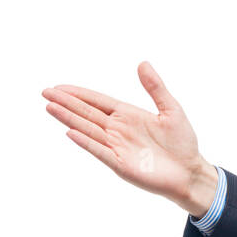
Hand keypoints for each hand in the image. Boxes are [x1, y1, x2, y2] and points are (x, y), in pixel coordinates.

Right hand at [42, 61, 218, 215]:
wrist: (190, 172)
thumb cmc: (182, 142)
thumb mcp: (171, 110)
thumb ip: (156, 88)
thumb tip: (143, 63)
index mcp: (127, 115)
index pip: (97, 101)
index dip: (78, 94)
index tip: (59, 87)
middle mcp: (118, 130)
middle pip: (87, 113)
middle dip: (66, 103)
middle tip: (45, 92)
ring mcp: (117, 147)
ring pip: (88, 130)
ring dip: (69, 119)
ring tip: (50, 107)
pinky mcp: (120, 164)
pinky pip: (99, 151)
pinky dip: (85, 142)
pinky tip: (70, 132)